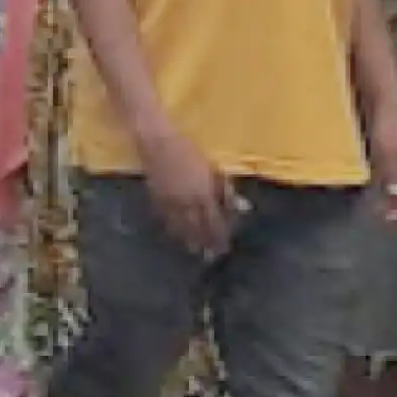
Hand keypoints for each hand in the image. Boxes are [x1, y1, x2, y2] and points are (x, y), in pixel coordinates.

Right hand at [141, 131, 242, 259]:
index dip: (220, 235)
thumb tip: (240, 206)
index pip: (214, 221)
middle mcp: (187, 202)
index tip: (225, 246)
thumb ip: (223, 188)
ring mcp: (170, 202)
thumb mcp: (212, 167)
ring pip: (180, 227)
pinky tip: (174, 233)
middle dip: (205, 242)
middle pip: (198, 228)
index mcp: (203, 193)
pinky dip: (172, 228)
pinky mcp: (156, 199)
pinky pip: (165, 219)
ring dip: (188, 240)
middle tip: (210, 256)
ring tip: (193, 250)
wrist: (156, 141)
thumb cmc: (187, 149)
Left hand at [369, 102, 396, 221]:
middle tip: (388, 218)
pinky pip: (394, 174)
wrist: (384, 98)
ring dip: (396, 197)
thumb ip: (393, 169)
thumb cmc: (388, 121)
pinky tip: (378, 190)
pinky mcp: (393, 151)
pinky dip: (388, 185)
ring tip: (383, 210)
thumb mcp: (388, 147)